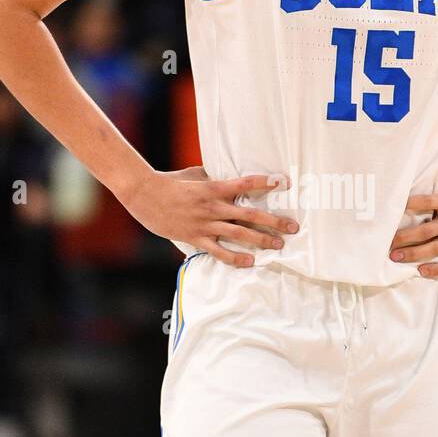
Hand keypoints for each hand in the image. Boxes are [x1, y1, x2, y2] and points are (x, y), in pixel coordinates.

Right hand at [120, 165, 297, 267]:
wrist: (144, 194)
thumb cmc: (170, 182)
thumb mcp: (194, 174)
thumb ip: (213, 176)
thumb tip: (228, 174)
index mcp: (214, 188)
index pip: (245, 184)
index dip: (266, 183)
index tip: (285, 182)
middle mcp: (214, 207)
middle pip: (250, 214)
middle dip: (274, 221)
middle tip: (293, 227)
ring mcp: (205, 224)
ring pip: (239, 234)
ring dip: (261, 240)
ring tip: (278, 245)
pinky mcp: (196, 238)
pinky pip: (219, 251)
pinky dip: (235, 258)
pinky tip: (250, 262)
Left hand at [389, 169, 437, 277]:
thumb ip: (437, 173)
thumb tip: (416, 159)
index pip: (427, 201)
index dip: (409, 204)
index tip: (392, 209)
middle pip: (426, 231)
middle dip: (404, 238)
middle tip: (385, 242)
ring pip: (434, 248)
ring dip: (413, 254)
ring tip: (394, 257)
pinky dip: (436, 269)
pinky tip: (421, 271)